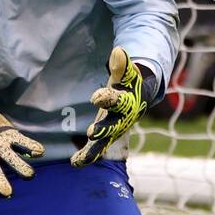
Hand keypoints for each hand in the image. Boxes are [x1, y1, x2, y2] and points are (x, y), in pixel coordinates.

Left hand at [70, 48, 150, 166]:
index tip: (96, 97)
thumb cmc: (129, 82)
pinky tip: (74, 162)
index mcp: (127, 101)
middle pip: (114, 126)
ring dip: (93, 149)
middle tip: (92, 133)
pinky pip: (98, 148)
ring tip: (79, 159)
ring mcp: (115, 129)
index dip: (107, 98)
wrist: (140, 97)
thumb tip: (118, 51)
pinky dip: (88, 156)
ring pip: (105, 141)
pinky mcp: (107, 136)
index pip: (117, 100)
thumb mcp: (127, 72)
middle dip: (103, 129)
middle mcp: (123, 118)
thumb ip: (122, 64)